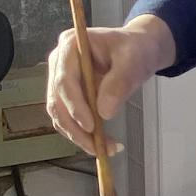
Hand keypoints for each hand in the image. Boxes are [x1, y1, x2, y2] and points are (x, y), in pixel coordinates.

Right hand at [46, 15, 175, 154]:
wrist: (137, 50)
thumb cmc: (135, 49)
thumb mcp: (133, 61)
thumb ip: (119, 83)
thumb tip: (104, 112)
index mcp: (70, 46)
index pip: (64, 80)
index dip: (74, 106)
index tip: (90, 127)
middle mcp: (59, 63)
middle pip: (58, 101)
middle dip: (76, 128)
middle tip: (98, 147)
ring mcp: (61, 80)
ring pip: (61, 115)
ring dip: (79, 136)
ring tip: (104, 149)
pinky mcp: (68, 95)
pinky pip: (69, 119)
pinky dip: (83, 134)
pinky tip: (102, 144)